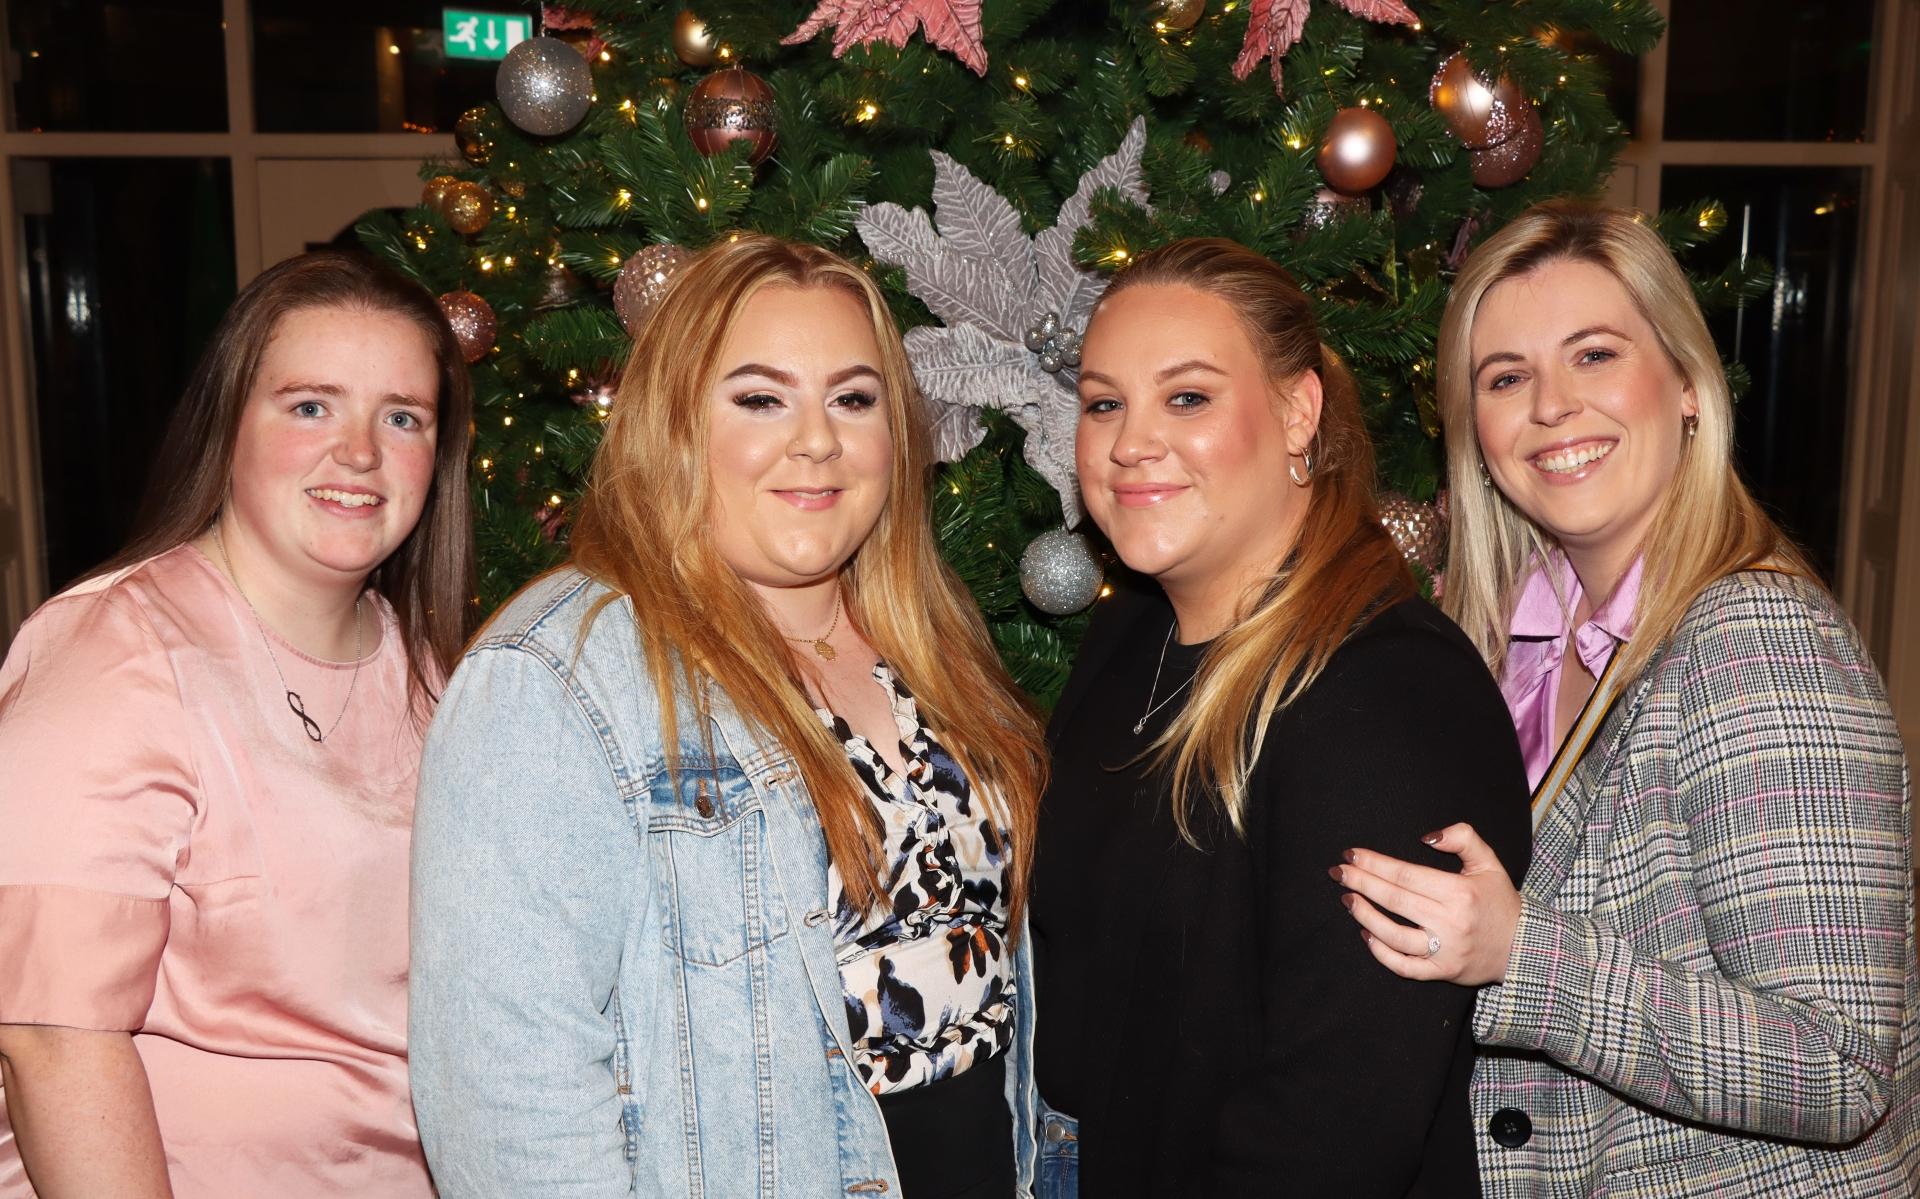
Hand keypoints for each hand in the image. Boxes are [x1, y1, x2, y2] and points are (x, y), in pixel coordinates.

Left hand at [1330, 823, 1521, 985]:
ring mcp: (1446, 951)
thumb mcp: (1489, 863)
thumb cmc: (1500, 901)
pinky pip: (1405, 967)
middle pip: (1395, 900)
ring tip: (1348, 900)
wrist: (1525, 948)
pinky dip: (1382, 954)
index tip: (1351, 854)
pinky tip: (1367, 936)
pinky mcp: (1443, 972)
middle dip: (1361, 883)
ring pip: (1394, 935)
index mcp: (1460, 892)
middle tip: (1338, 873)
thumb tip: (1426, 836)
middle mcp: (1451, 922)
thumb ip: (1463, 838)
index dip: (1374, 863)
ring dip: (1365, 916)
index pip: (1405, 874)